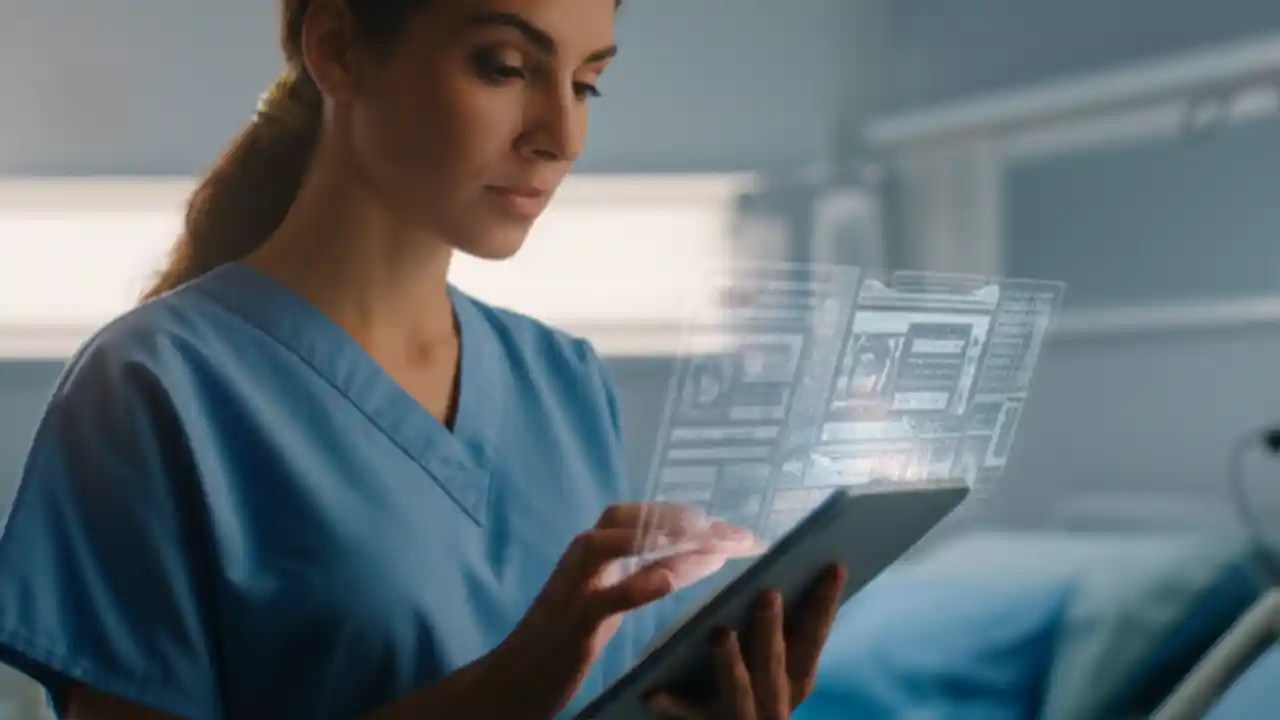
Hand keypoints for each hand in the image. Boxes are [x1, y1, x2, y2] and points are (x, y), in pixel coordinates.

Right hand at [373, 503, 758, 719]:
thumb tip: (691, 558)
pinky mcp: (573, 622)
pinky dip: (639, 583)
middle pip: (635, 519)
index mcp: (592, 552)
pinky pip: (609, 596)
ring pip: (620, 545)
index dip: (690, 518)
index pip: (644, 518)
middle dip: (687, 521)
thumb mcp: (607, 603)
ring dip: (671, 542)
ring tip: (716, 547)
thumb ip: (639, 575)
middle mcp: (582, 558)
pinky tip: (670, 579)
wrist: (512, 682)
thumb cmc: (562, 642)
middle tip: (734, 534)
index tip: (734, 529)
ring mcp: (575, 586)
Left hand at [647, 564, 847, 719]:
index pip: (814, 639)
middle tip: (769, 593)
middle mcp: (776, 702)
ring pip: (740, 695)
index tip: (834, 566)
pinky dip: (674, 706)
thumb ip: (773, 627)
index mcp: (795, 678)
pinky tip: (654, 692)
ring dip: (732, 664)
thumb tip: (775, 570)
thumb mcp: (765, 656)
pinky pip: (689, 718)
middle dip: (774, 631)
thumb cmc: (742, 679)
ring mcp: (741, 719)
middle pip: (778, 667)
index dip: (824, 606)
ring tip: (720, 634)